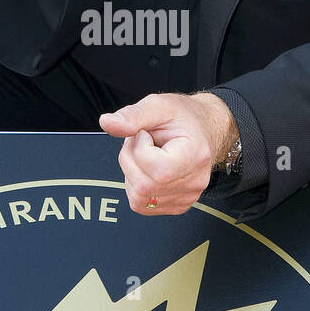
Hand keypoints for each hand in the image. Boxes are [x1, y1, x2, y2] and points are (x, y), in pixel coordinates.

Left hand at [98, 92, 238, 216]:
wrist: (203, 128)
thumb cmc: (182, 117)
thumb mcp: (158, 105)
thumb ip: (133, 115)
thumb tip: (106, 123)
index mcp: (195, 156)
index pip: (157, 169)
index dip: (139, 148)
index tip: (146, 133)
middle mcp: (194, 181)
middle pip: (143, 186)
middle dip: (130, 160)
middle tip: (141, 141)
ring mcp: (187, 197)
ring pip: (138, 198)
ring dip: (131, 173)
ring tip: (145, 153)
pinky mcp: (178, 205)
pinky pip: (141, 204)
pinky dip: (136, 186)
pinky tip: (147, 169)